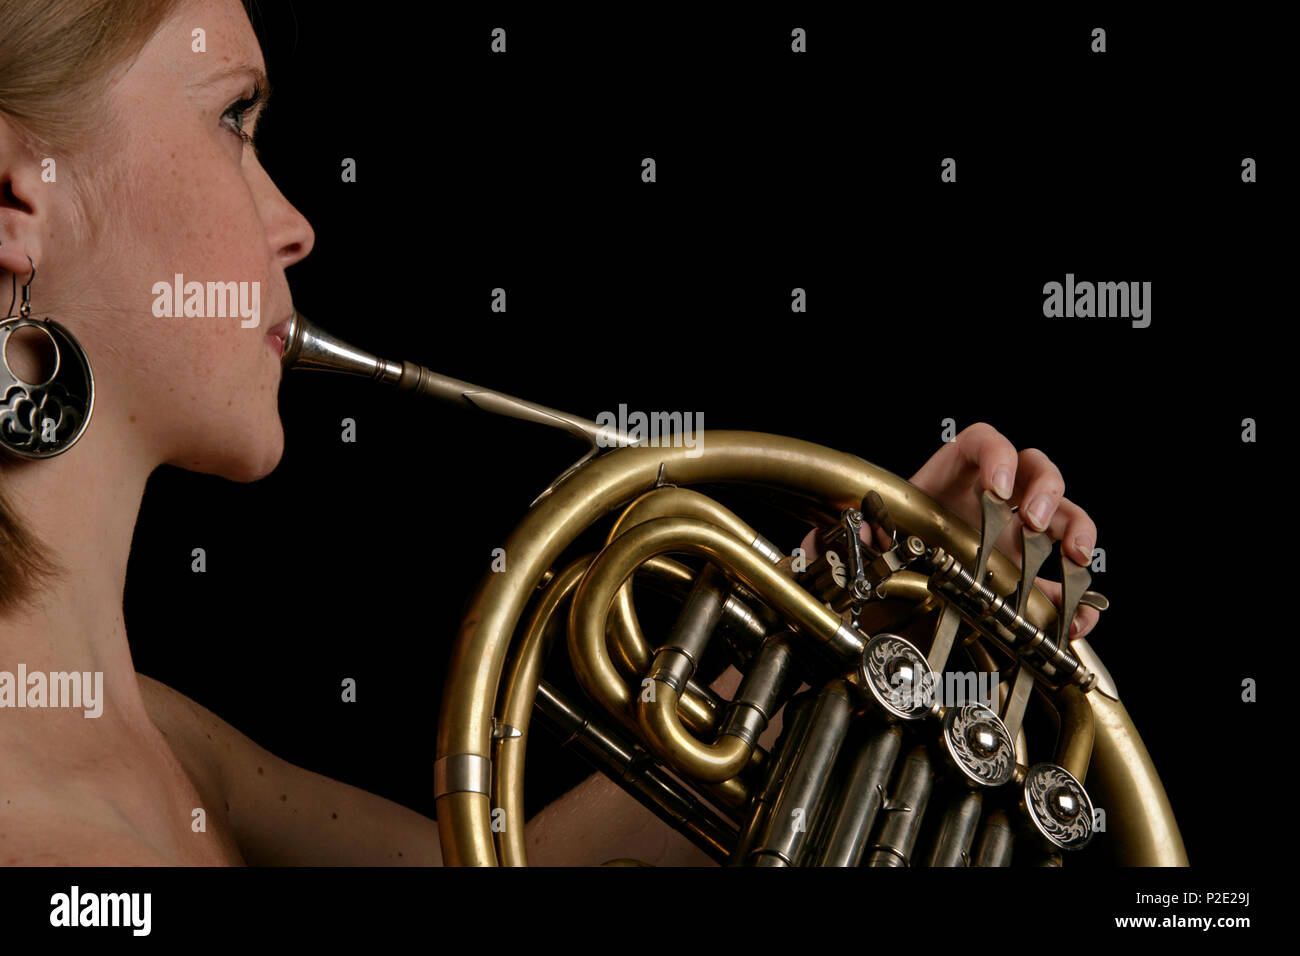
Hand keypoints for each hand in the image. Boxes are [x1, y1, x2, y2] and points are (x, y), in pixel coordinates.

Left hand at [796, 423, 1098, 640]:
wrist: (889, 610)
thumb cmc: (884, 561)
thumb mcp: (865, 549)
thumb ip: (851, 540)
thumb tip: (842, 539)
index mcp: (951, 481)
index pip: (981, 443)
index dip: (995, 454)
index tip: (998, 485)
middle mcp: (992, 504)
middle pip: (1036, 470)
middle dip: (1045, 489)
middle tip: (1032, 521)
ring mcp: (1017, 540)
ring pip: (1065, 516)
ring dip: (1078, 531)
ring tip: (1076, 559)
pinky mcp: (1031, 582)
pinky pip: (1069, 586)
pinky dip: (1080, 600)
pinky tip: (1075, 618)